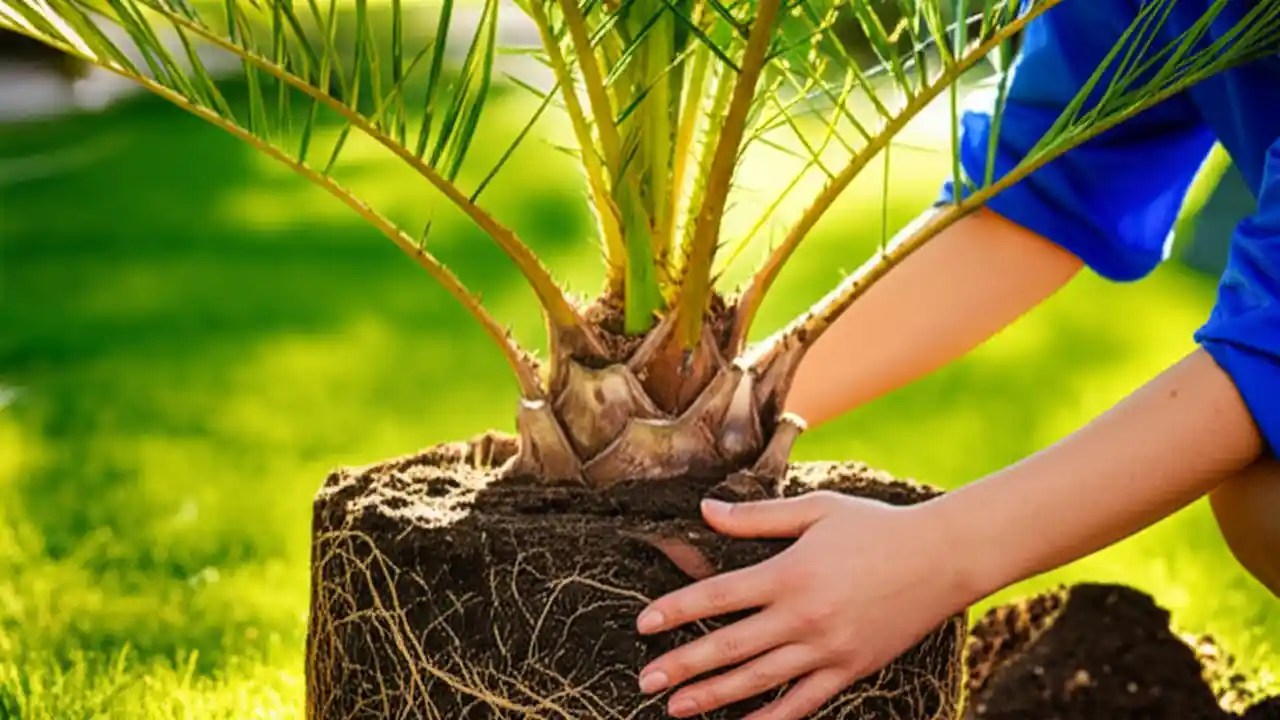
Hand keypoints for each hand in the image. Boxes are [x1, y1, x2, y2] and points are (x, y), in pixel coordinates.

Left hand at [634, 492, 978, 718]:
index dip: (676, 611)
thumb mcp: (815, 510)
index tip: (643, 624)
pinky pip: (803, 703)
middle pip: (729, 646)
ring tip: (676, 709)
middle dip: (682, 666)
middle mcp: (803, 616)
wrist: (942, 557)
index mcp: (789, 573)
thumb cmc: (875, 527)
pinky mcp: (849, 670)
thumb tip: (704, 510)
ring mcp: (826, 649)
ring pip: (758, 680)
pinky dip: (771, 719)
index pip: (717, 597)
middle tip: (645, 682)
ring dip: (713, 697)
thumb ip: (756, 517)